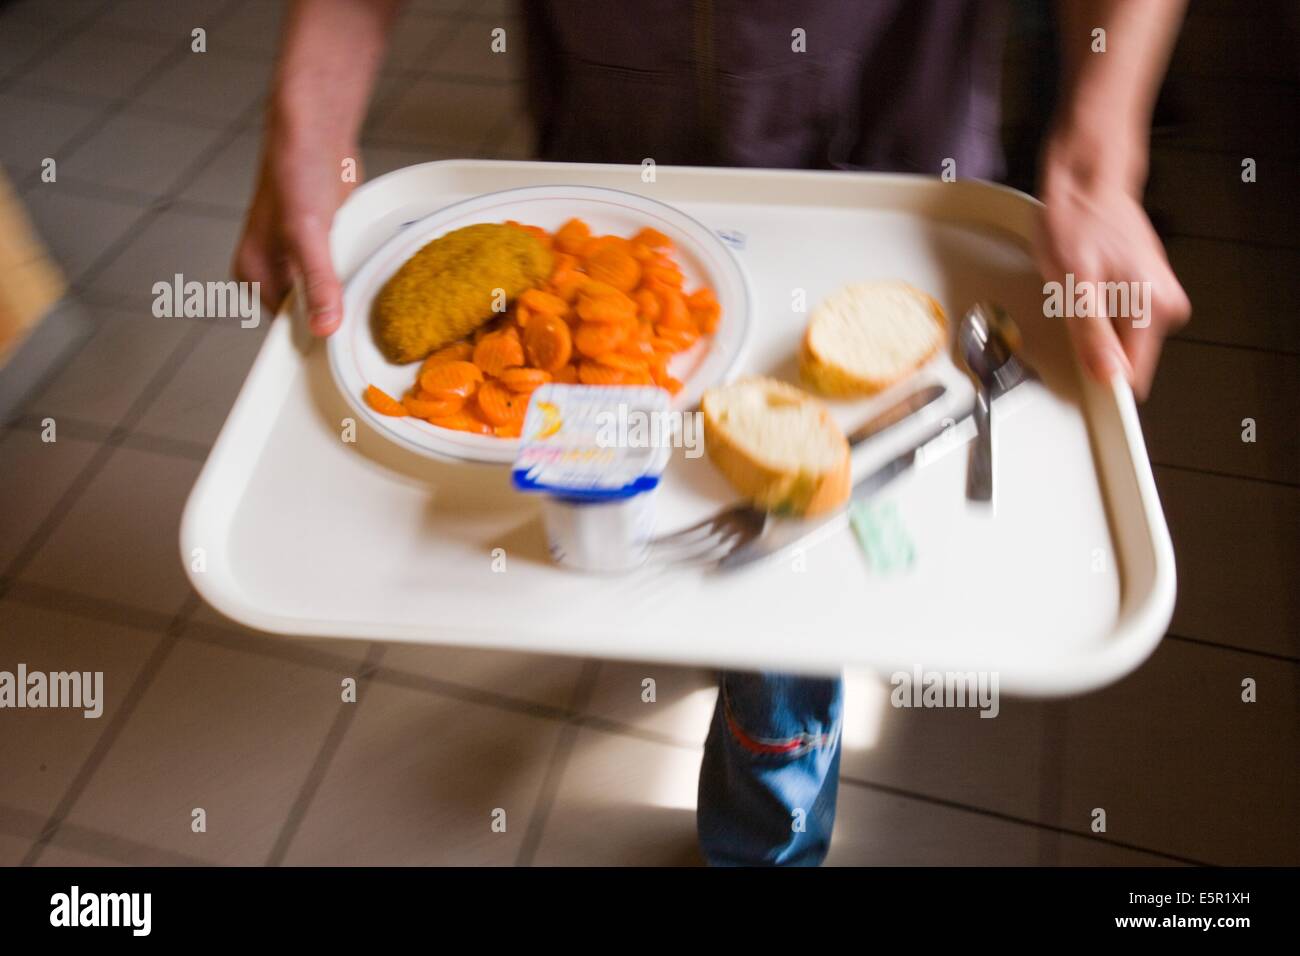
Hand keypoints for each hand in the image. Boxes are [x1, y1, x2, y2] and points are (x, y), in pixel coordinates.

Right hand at [233, 129, 358, 335]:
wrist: (315, 132)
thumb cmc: (295, 171)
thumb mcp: (307, 233)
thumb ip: (317, 281)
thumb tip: (323, 325)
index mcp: (254, 273)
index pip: (285, 326)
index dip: (315, 334)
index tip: (342, 342)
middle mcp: (273, 270)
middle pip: (308, 314)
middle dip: (333, 312)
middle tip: (356, 307)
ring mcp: (298, 260)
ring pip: (327, 295)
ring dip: (346, 294)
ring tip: (361, 283)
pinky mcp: (322, 249)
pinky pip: (341, 276)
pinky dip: (354, 275)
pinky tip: (364, 266)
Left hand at [1034, 134, 1190, 399]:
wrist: (1085, 182)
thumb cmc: (1077, 219)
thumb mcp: (1074, 284)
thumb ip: (1091, 334)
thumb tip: (1106, 375)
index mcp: (1153, 306)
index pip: (1134, 374)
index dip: (1101, 378)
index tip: (1079, 375)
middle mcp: (1163, 302)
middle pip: (1124, 357)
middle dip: (1091, 346)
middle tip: (1071, 314)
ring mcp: (1154, 295)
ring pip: (1117, 339)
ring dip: (1090, 327)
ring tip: (1075, 293)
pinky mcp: (1140, 289)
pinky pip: (1115, 320)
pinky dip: (1093, 312)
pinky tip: (1083, 288)